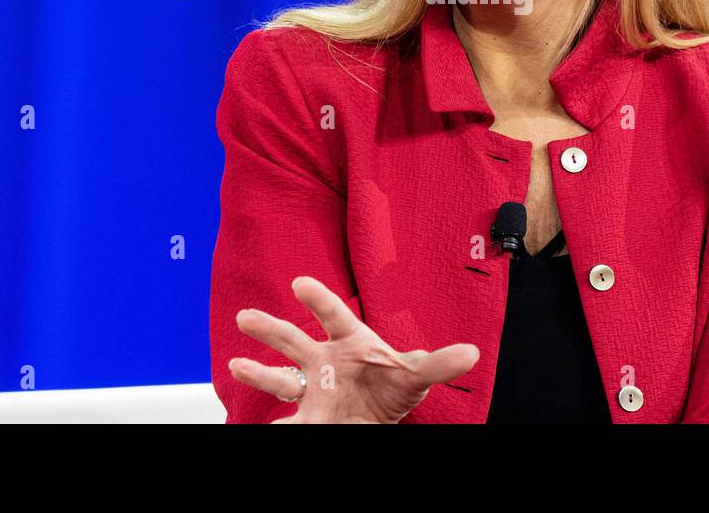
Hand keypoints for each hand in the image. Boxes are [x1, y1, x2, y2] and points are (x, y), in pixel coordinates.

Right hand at [228, 275, 480, 422]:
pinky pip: (286, 420)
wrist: (378, 413)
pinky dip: (273, 424)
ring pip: (281, 377)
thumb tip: (473, 353)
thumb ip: (439, 363)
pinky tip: (256, 425)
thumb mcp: (416, 376)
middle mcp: (326, 360)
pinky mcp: (308, 416)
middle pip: (295, 341)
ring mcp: (313, 388)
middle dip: (271, 329)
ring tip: (236, 365)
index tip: (300, 282)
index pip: (335, 316)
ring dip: (259, 373)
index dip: (319, 300)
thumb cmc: (393, 386)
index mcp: (352, 342)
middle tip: (245, 316)